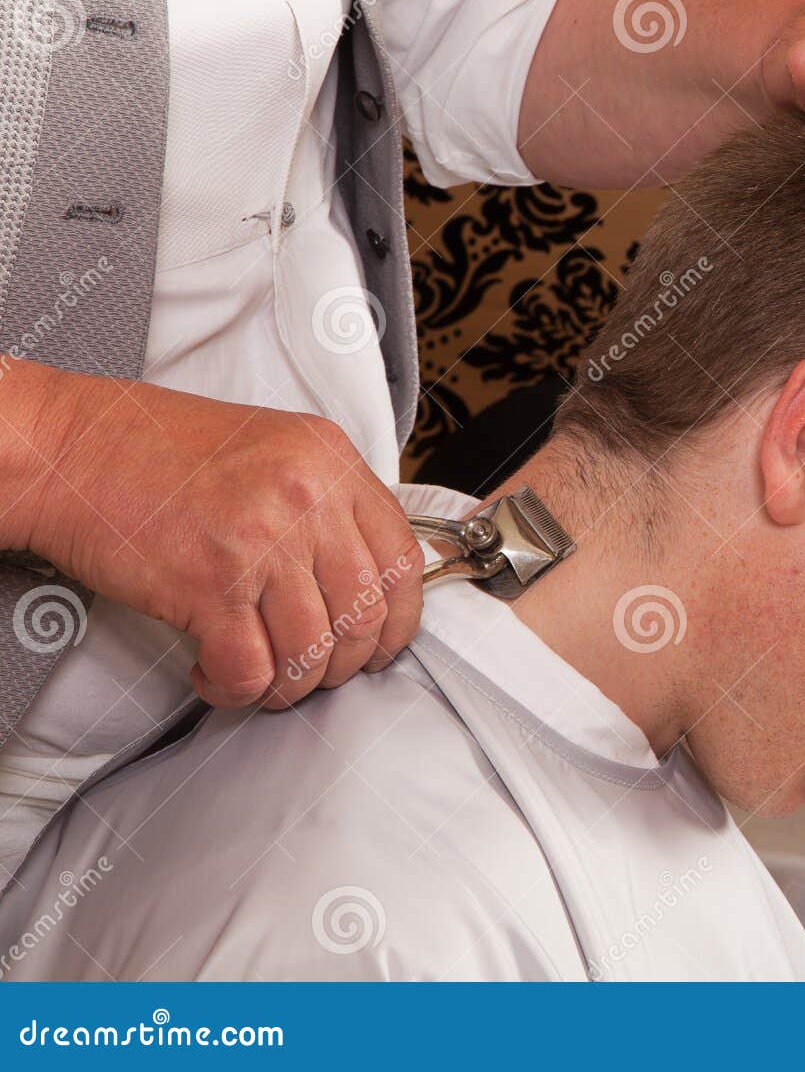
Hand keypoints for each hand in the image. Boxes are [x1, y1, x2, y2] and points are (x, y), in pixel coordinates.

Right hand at [27, 374, 424, 709]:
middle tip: (312, 671)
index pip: (403, 560)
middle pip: (365, 615)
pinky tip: (213, 673)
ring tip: (261, 676)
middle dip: (345, 664)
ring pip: (314, 652)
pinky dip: (237, 689)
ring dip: (289, 684)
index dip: (399, 619)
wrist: (69, 448)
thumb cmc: (158, 450)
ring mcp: (261, 542)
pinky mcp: (209, 585)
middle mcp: (307, 498)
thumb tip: (366, 574)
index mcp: (331, 462)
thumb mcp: (274, 448)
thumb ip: (328, 502)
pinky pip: (252, 670)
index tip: (379, 645)